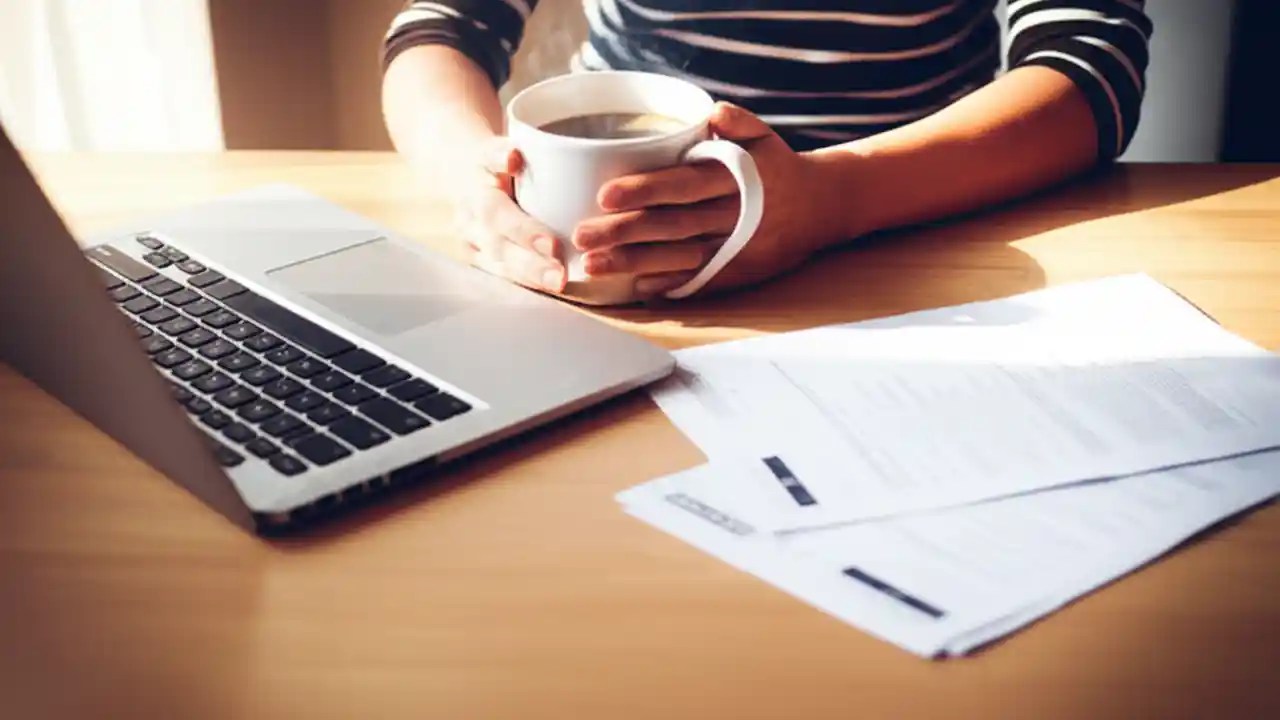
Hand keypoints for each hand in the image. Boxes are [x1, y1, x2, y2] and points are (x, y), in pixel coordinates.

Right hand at [451, 137, 566, 292]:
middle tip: (560, 277)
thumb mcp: (490, 149)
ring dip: (531, 280)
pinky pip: (502, 277)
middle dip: (531, 266)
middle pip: (500, 250)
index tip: (553, 246)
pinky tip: (550, 290)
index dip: (525, 233)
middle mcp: (470, 226)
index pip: (498, 217)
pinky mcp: (478, 261)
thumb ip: (500, 152)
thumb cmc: (488, 163)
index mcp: (474, 196)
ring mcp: (472, 247)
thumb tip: (514, 157)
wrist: (458, 176)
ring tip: (559, 285)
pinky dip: (526, 285)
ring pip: (500, 269)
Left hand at [571, 103, 834, 298]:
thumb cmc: (779, 167)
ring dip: (633, 263)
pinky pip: (698, 282)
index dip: (645, 190)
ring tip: (591, 266)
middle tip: (581, 235)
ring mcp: (735, 250)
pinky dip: (666, 285)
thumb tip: (711, 112)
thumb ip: (739, 122)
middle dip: (624, 232)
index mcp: (737, 179)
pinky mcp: (737, 273)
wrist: (823, 207)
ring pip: (678, 257)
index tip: (604, 194)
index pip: (684, 184)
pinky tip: (632, 287)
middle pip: (672, 225)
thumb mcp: (766, 137)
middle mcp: (734, 217)